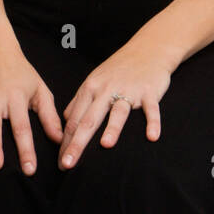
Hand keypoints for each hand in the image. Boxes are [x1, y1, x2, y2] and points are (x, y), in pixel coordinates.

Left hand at [58, 37, 172, 169]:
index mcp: (90, 88)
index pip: (74, 119)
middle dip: (77, 143)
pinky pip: (150, 109)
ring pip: (118, 111)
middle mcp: (106, 89)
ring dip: (112, 128)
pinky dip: (152, 122)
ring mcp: (128, 90)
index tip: (60, 163)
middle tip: (69, 164)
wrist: (147, 49)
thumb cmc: (118, 69)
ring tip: (106, 146)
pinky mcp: (148, 91)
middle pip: (89, 119)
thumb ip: (80, 101)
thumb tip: (65, 122)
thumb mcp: (94, 80)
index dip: (65, 142)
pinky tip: (152, 137)